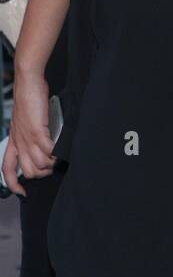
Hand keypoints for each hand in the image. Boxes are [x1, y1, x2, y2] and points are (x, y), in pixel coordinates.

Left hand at [3, 69, 55, 196]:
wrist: (28, 84)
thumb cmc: (28, 99)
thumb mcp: (24, 122)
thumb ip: (30, 135)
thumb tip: (44, 145)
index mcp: (13, 141)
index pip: (7, 169)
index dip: (14, 184)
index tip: (23, 192)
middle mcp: (19, 142)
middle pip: (28, 172)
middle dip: (42, 173)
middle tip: (51, 165)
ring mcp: (27, 138)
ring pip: (40, 165)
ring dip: (52, 164)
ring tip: (58, 156)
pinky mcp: (38, 131)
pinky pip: (49, 151)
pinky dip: (56, 153)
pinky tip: (60, 148)